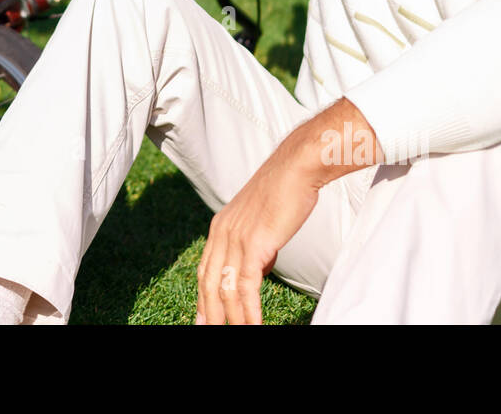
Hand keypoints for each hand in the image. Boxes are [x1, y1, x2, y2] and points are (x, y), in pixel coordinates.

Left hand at [193, 97, 382, 323]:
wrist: (297, 168)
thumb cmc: (285, 192)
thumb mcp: (262, 222)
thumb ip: (256, 248)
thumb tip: (258, 271)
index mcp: (220, 227)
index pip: (206, 270)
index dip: (203, 297)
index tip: (203, 318)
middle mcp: (222, 233)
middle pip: (208, 283)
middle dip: (210, 312)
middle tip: (210, 331)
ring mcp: (235, 239)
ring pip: (225, 289)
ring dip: (231, 318)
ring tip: (236, 333)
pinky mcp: (253, 244)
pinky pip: (245, 286)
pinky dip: (248, 311)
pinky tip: (252, 325)